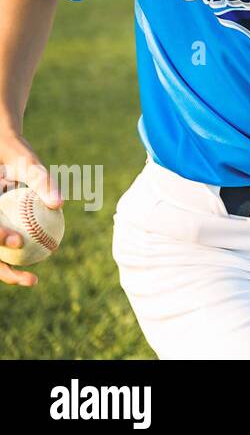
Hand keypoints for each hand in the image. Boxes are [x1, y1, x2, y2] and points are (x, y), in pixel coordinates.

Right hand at [0, 132, 62, 287]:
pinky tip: (41, 261)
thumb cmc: (18, 158)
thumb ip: (42, 182)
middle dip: (4, 270)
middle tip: (29, 277)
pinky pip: (7, 247)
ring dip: (10, 272)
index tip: (18, 242)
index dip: (0, 236)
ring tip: (33, 281)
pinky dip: (21, 256)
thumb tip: (59, 205)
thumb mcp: (29, 165)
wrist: (4, 153)